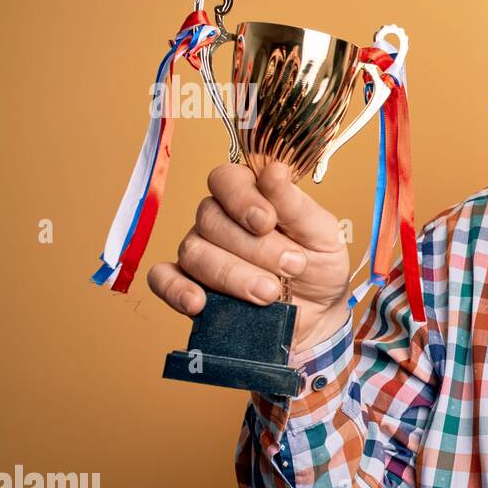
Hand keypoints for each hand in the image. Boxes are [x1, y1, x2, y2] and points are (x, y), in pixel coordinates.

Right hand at [147, 162, 352, 354]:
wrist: (319, 315)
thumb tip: (274, 172)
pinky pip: (164, 279)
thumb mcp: (324, 236)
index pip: (226, 179)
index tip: (267, 222)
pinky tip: (198, 303)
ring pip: (194, 252)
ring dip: (233, 275)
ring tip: (269, 293)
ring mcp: (200, 252)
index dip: (241, 198)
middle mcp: (219, 219)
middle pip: (210, 219)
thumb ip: (297, 207)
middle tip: (292, 267)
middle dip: (255, 247)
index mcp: (251, 196)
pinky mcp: (189, 285)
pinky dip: (177, 290)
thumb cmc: (319, 267)